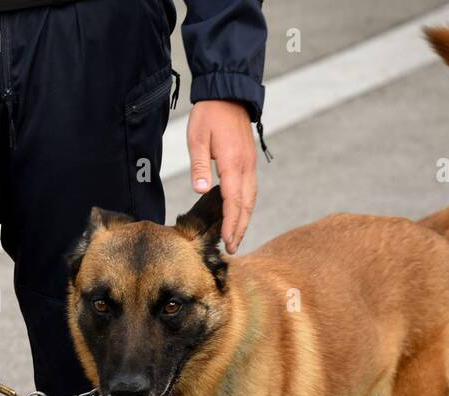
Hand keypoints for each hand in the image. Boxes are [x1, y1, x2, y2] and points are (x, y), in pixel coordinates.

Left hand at [186, 100, 257, 253]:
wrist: (228, 94)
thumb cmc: (209, 115)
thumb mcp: (197, 138)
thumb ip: (199, 166)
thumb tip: (201, 191)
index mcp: (233, 163)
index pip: (234, 201)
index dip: (231, 224)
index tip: (227, 241)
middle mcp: (246, 167)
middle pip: (246, 205)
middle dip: (240, 228)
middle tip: (233, 248)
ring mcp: (250, 164)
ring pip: (251, 198)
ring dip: (245, 219)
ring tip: (237, 236)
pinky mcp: (249, 161)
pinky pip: (250, 189)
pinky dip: (246, 206)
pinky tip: (239, 213)